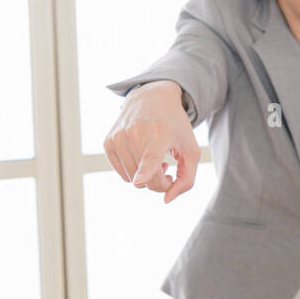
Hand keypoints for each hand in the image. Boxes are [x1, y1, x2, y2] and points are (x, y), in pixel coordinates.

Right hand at [103, 80, 200, 202]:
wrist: (152, 99)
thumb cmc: (175, 128)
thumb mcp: (191, 150)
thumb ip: (187, 179)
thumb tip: (166, 200)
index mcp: (160, 133)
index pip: (150, 157)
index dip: (146, 171)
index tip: (139, 181)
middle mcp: (135, 134)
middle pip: (146, 179)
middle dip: (160, 181)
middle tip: (167, 169)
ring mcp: (118, 137)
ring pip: (132, 180)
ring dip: (146, 177)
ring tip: (155, 158)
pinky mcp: (108, 142)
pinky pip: (122, 173)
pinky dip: (133, 172)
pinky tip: (141, 156)